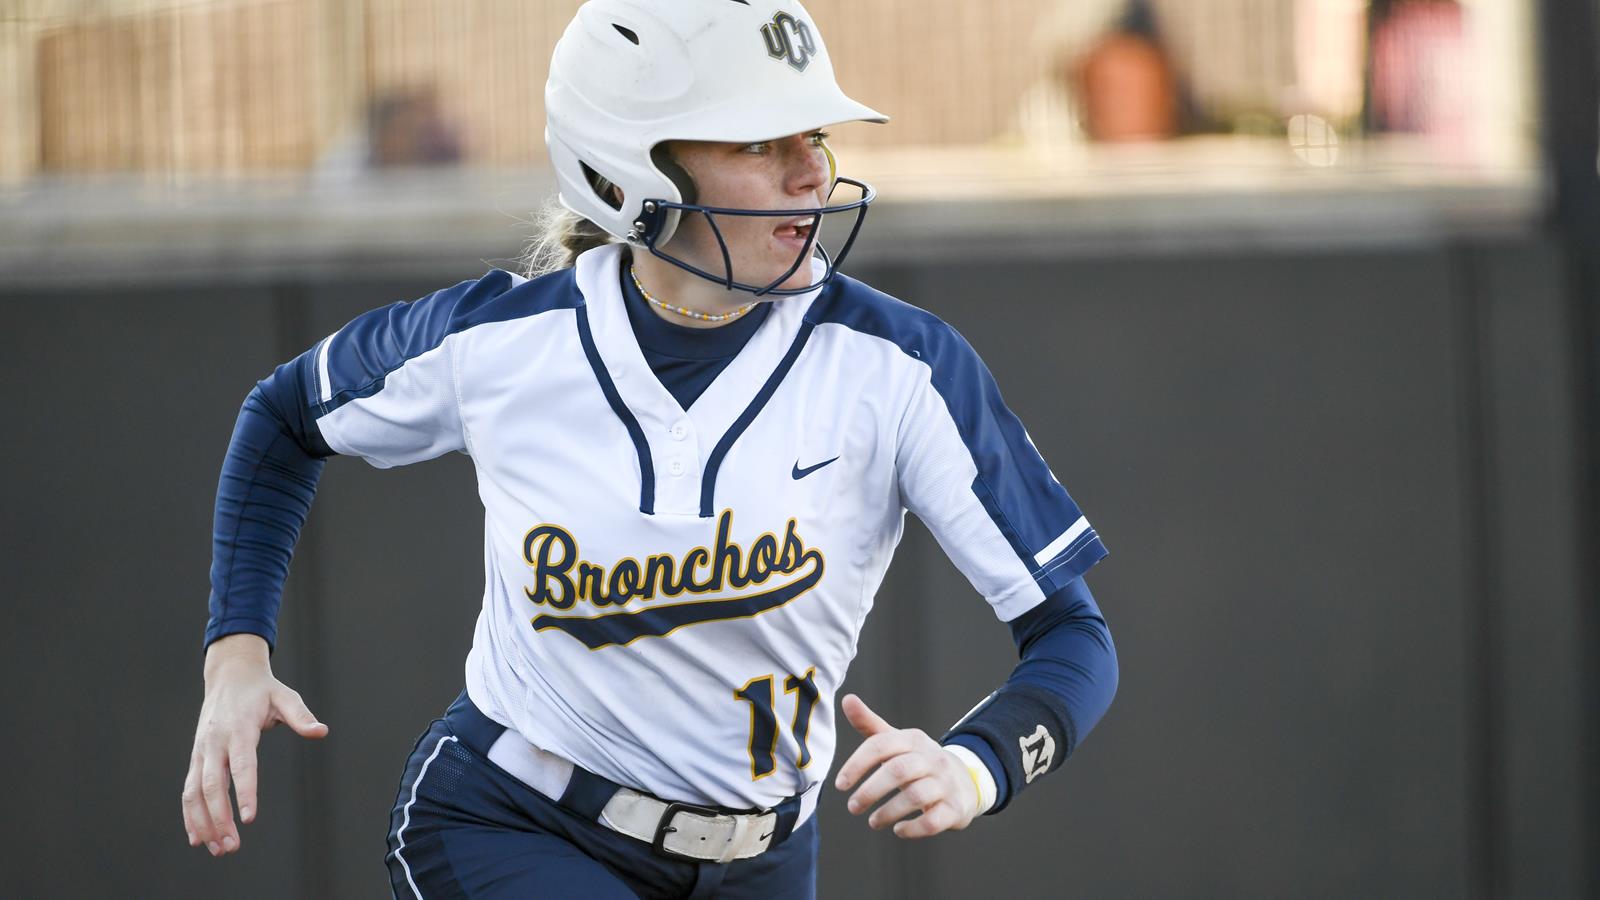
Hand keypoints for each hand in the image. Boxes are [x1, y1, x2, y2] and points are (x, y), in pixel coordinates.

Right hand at [182, 634, 327, 856]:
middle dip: (220, 818)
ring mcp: (202, 751)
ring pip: (195, 792)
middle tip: (232, 846)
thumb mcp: (285, 696)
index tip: (249, 818)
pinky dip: (190, 814)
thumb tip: (321, 731)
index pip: (242, 765)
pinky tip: (197, 837)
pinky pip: (189, 789)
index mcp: (239, 729)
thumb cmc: (261, 689)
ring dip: (203, 822)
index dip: (245, 792)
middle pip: (213, 785)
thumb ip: (301, 715)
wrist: (229, 676)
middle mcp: (215, 742)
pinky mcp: (196, 758)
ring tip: (218, 849)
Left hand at [833, 693, 978, 838]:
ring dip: (888, 812)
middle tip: (852, 807)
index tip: (840, 785)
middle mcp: (932, 758)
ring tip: (873, 822)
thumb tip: (847, 699)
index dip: (857, 764)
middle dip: (870, 791)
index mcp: (914, 740)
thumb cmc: (920, 761)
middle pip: (898, 771)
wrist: (965, 782)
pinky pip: (933, 821)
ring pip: (915, 796)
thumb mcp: (898, 741)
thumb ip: (871, 724)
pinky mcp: (954, 809)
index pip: (881, 745)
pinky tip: (898, 830)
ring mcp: (945, 784)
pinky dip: (912, 828)